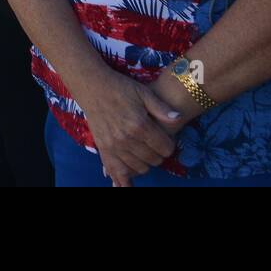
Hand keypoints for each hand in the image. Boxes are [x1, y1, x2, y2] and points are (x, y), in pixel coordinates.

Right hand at [72, 69, 181, 186]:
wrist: (92, 86)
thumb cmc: (119, 87)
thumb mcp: (142, 92)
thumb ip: (161, 108)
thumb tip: (178, 119)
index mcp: (139, 124)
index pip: (165, 148)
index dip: (169, 145)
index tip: (166, 140)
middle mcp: (127, 139)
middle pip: (154, 160)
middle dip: (159, 155)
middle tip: (155, 145)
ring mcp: (114, 146)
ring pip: (139, 169)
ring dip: (146, 164)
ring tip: (144, 153)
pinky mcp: (104, 149)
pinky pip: (117, 172)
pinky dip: (125, 181)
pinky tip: (130, 184)